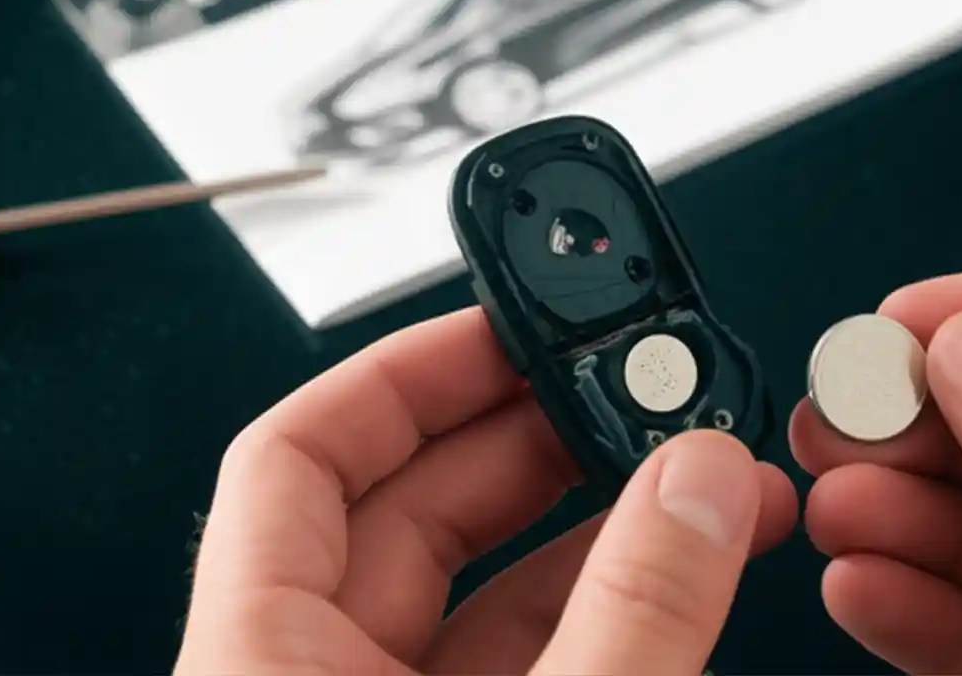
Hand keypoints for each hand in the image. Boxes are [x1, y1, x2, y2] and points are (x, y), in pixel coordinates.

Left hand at [174, 307, 796, 674]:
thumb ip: (626, 617)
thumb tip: (694, 484)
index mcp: (265, 663)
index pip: (300, 456)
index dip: (403, 369)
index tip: (507, 320)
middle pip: (416, 504)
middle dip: (536, 431)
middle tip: (629, 383)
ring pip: (492, 588)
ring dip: (601, 518)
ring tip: (696, 469)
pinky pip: (541, 656)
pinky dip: (616, 603)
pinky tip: (690, 564)